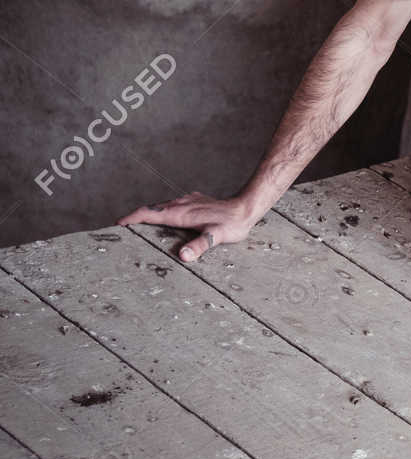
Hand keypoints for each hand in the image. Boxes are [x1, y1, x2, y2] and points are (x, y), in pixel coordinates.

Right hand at [116, 191, 261, 262]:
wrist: (245, 208)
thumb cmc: (231, 224)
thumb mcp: (216, 237)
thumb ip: (199, 246)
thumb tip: (183, 256)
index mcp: (180, 213)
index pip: (149, 213)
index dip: (132, 218)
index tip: (118, 223)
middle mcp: (180, 204)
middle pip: (151, 209)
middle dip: (135, 217)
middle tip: (121, 228)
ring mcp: (187, 201)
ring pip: (161, 207)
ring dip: (148, 215)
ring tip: (137, 227)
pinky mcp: (194, 202)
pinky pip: (172, 207)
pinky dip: (162, 213)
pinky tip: (165, 222)